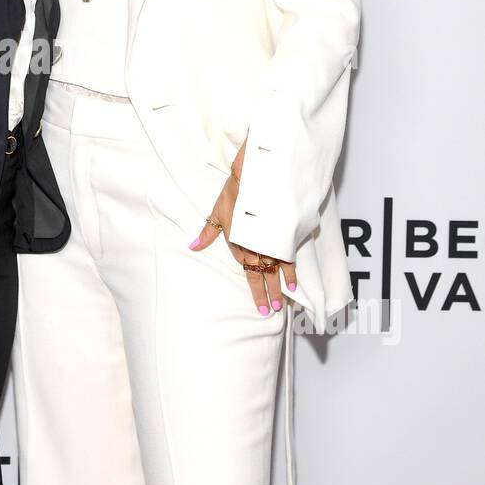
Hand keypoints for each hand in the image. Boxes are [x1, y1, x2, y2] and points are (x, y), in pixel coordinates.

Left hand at [190, 170, 296, 316]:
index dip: (253, 289)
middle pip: (260, 275)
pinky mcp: (283, 234)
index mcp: (237, 242)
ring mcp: (269, 241)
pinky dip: (290, 271)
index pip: (246, 270)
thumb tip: (192, 247)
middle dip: (266, 294)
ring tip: (282, 302)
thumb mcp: (217, 211)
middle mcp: (253, 246)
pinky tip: (292, 283)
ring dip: (278, 287)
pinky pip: (288, 257)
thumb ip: (208, 233)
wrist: (257, 174)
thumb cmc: (235, 191)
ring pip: (274, 270)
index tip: (259, 306)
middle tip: (271, 310)